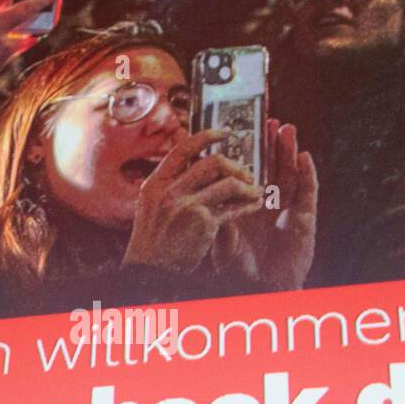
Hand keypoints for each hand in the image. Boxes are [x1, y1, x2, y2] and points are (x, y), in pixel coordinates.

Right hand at [123, 130, 263, 271]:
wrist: (149, 270)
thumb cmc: (153, 241)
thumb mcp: (151, 206)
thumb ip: (169, 185)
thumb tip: (194, 165)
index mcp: (156, 183)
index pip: (183, 149)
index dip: (207, 136)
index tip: (226, 133)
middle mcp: (170, 190)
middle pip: (212, 163)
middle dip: (235, 166)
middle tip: (246, 173)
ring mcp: (187, 205)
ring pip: (228, 183)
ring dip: (247, 186)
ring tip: (255, 191)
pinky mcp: (203, 222)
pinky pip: (233, 207)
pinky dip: (247, 205)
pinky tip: (254, 205)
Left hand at [211, 119, 316, 290]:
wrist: (262, 294)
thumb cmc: (241, 273)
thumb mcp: (224, 246)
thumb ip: (220, 225)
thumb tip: (209, 203)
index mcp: (247, 207)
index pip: (249, 174)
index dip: (249, 155)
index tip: (243, 134)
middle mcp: (268, 206)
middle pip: (271, 168)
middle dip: (271, 145)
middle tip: (269, 121)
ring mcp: (287, 211)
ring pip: (290, 175)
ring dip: (289, 152)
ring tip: (287, 129)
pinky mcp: (304, 221)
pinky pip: (307, 194)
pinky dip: (308, 176)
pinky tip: (305, 158)